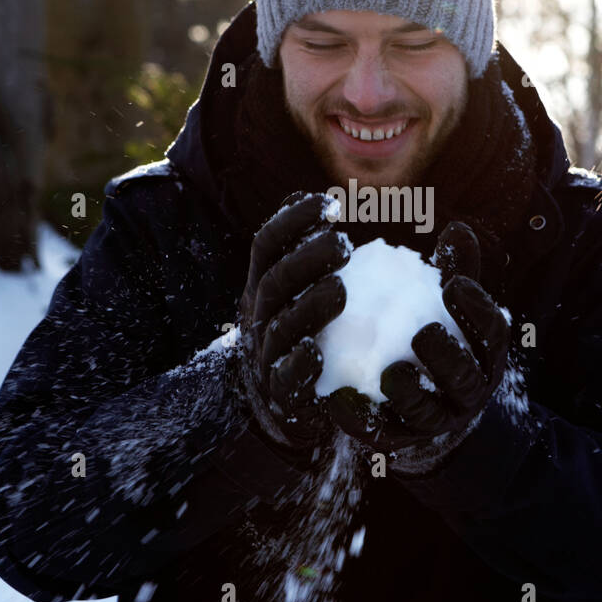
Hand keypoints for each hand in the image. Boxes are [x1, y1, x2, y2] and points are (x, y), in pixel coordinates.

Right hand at [236, 192, 349, 452]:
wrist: (276, 406)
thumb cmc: (298, 333)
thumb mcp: (294, 289)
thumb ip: (300, 249)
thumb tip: (304, 195)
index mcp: (263, 286)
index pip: (266, 246)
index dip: (290, 222)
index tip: (323, 203)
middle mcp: (259, 317)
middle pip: (275, 282)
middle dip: (305, 259)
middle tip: (342, 242)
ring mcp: (266, 357)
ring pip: (281, 328)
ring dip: (309, 307)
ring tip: (340, 289)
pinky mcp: (282, 397)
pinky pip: (286, 379)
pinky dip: (299, 365)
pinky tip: (317, 351)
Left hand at [327, 221, 509, 451]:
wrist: (432, 401)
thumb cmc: (441, 333)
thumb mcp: (451, 304)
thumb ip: (456, 270)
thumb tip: (457, 227)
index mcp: (484, 353)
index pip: (491, 332)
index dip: (476, 310)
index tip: (453, 284)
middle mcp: (467, 390)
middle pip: (464, 379)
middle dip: (447, 358)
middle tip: (423, 332)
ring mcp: (436, 418)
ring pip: (428, 414)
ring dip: (410, 395)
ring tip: (390, 372)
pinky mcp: (400, 438)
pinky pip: (382, 433)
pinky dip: (361, 419)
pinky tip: (336, 398)